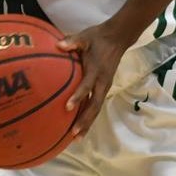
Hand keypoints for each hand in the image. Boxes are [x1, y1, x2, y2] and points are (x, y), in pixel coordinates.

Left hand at [57, 20, 130, 136]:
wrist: (118, 38)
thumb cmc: (98, 38)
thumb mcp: (85, 37)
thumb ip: (72, 41)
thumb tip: (58, 45)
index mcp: (96, 70)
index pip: (87, 86)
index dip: (78, 96)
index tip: (67, 107)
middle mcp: (102, 83)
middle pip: (94, 106)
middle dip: (84, 120)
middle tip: (73, 134)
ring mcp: (104, 87)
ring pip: (96, 109)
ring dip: (87, 124)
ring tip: (76, 139)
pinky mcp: (103, 89)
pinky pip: (96, 106)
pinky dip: (89, 118)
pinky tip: (79, 128)